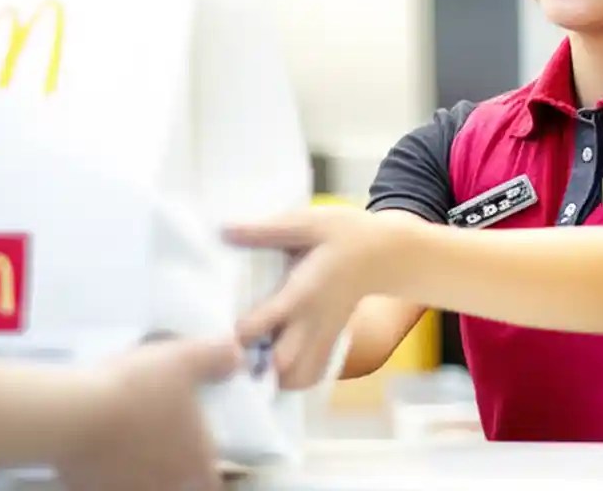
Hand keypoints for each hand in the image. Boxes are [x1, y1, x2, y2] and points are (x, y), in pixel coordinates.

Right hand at [56, 337, 240, 490]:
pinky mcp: (88, 488)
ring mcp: (125, 490)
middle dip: (169, 463)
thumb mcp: (184, 358)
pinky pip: (100, 478)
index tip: (200, 450)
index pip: (212, 481)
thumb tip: (235, 355)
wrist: (74, 412)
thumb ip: (215, 356)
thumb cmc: (136, 389)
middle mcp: (164, 485)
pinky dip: (100, 464)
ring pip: (137, 482)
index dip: (209, 468)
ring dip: (134, 464)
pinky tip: (92, 440)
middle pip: (175, 483)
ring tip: (123, 434)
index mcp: (194, 462)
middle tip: (157, 435)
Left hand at [224, 206, 411, 389]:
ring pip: (297, 378)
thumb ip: (266, 231)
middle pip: (282, 365)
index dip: (237, 331)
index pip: (265, 323)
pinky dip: (290, 379)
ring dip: (271, 378)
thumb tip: (224, 230)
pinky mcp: (331, 342)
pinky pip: (311, 375)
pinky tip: (272, 364)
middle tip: (229, 353)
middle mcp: (313, 322)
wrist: (387, 254)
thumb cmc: (345, 234)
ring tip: (250, 362)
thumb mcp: (307, 223)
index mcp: (302, 292)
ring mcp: (324, 336)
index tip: (215, 325)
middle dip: (253, 365)